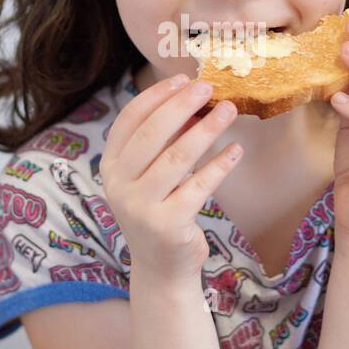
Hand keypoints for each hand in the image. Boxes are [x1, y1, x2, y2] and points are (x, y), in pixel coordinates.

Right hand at [98, 74, 240, 282]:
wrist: (161, 268)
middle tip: (208, 86)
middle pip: (151, 134)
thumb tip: (191, 99)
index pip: (130, 120)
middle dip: (181, 105)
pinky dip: (219, 165)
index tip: (183, 80)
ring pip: (177, 157)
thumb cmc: (160, 210)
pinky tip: (236, 150)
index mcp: (111, 166)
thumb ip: (162, 142)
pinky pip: (198, 186)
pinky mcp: (167, 224)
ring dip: (206, 129)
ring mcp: (140, 207)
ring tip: (229, 110)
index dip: (156, 96)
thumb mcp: (150, 175)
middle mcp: (119, 185)